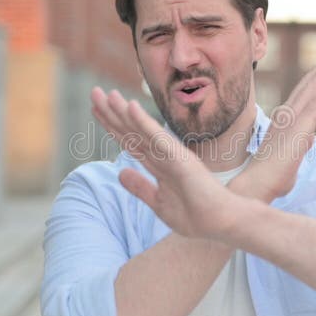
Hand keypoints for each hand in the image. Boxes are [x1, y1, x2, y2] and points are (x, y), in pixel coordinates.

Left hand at [91, 88, 243, 238]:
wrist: (221, 223)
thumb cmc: (195, 215)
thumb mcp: (158, 202)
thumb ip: (140, 187)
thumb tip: (120, 173)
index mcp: (158, 165)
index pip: (130, 140)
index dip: (112, 125)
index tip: (96, 109)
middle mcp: (163, 155)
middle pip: (131, 131)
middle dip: (112, 113)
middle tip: (94, 92)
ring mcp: (172, 155)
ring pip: (141, 129)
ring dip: (122, 112)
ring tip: (107, 94)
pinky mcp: (180, 158)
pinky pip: (158, 137)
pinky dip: (143, 122)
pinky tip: (129, 107)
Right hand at [234, 44, 315, 201]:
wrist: (258, 183)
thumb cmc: (272, 178)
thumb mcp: (290, 159)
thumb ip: (299, 147)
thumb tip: (308, 141)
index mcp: (283, 121)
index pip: (302, 95)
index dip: (315, 79)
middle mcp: (286, 114)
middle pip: (308, 84)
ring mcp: (293, 118)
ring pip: (314, 86)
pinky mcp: (301, 125)